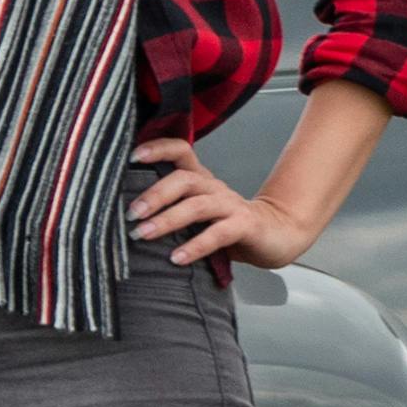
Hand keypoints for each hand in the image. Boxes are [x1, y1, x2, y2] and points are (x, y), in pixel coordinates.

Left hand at [131, 136, 321, 269]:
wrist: (278, 234)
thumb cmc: (231, 226)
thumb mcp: (198, 214)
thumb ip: (172, 211)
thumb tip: (127, 222)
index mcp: (202, 180)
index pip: (181, 151)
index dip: (158, 148)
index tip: (132, 156)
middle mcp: (214, 188)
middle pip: (183, 179)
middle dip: (154, 195)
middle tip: (130, 214)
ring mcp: (231, 206)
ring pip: (197, 205)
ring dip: (167, 219)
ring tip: (144, 234)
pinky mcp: (245, 226)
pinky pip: (218, 234)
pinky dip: (195, 246)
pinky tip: (177, 258)